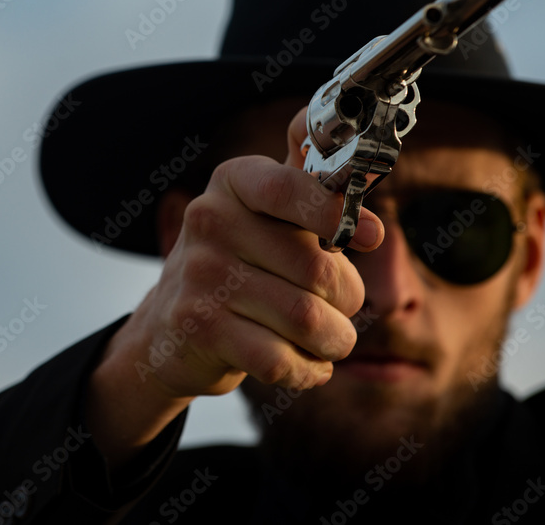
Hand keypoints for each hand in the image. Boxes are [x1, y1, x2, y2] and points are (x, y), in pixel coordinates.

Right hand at [87, 107, 383, 465]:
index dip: (336, 212)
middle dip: (347, 297)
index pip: (289, 188)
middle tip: (341, 305)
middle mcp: (210, 220)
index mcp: (234, 181)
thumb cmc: (245, 261)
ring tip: (330, 338)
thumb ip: (315, 185)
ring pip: (305, 319)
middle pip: (316, 268)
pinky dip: (308, 369)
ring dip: (335, 339)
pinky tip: (308, 364)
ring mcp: (200, 274)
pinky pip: (280, 359)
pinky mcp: (198, 327)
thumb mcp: (272, 213)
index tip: (373, 236)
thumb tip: (363, 174)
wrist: (172, 326)